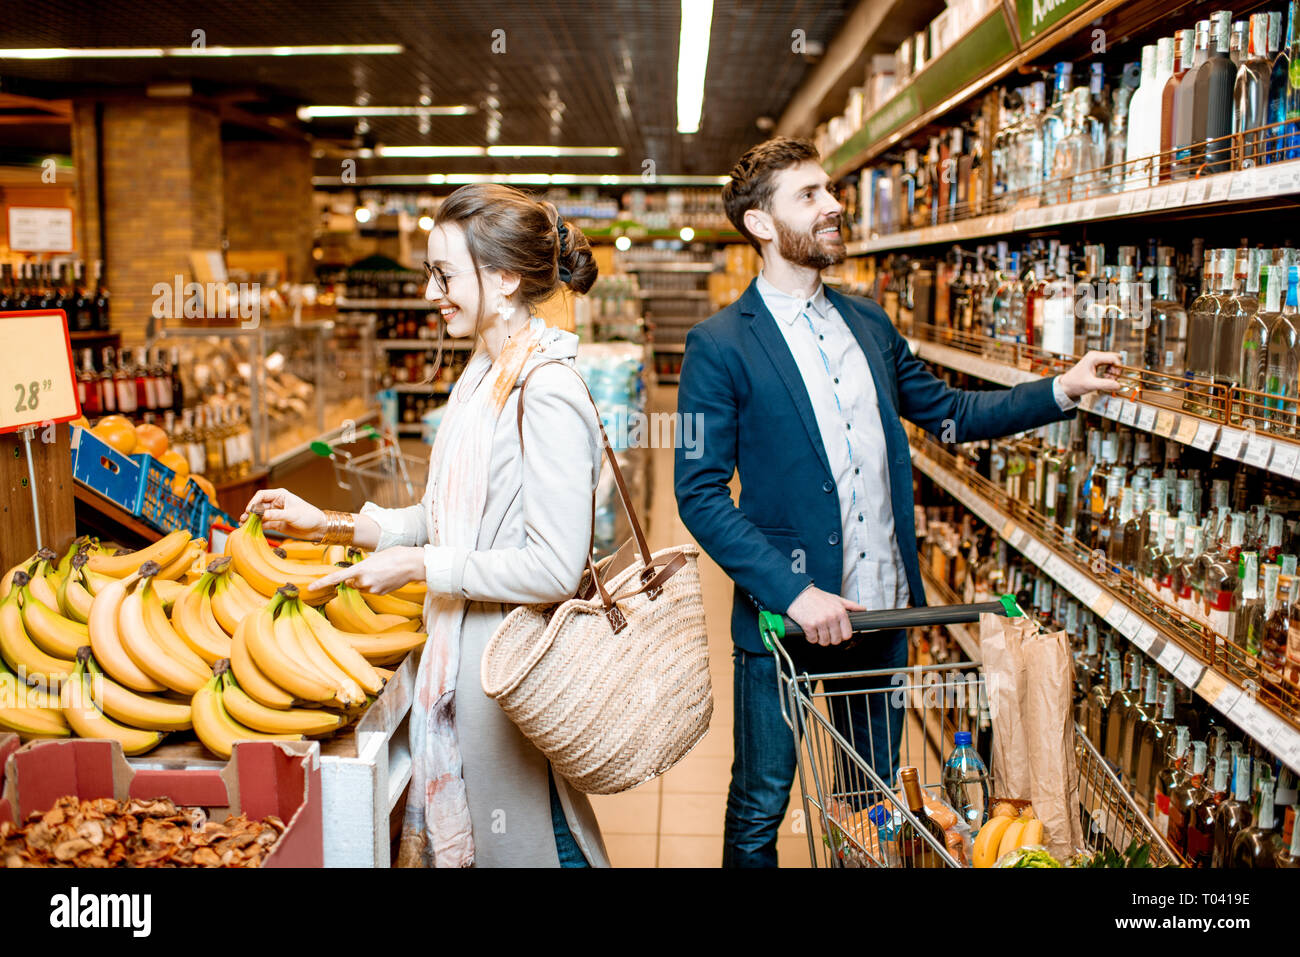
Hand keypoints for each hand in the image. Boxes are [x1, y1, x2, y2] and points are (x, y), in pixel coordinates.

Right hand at [241, 488, 326, 539]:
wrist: (318, 528)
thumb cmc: (309, 516)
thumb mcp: (292, 515)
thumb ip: (275, 515)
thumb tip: (260, 515)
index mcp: (281, 495)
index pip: (262, 495)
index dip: (253, 502)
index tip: (248, 510)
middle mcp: (276, 503)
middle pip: (258, 506)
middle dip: (250, 512)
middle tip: (243, 519)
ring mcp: (276, 513)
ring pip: (260, 515)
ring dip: (252, 520)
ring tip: (244, 525)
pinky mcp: (277, 523)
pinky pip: (264, 524)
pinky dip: (258, 526)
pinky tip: (252, 530)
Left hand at [308, 547, 424, 594]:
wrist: (412, 564)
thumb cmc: (395, 555)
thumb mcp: (373, 557)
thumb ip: (361, 568)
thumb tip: (356, 578)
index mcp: (360, 569)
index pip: (336, 578)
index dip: (322, 583)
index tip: (310, 589)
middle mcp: (364, 581)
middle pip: (350, 583)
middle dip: (354, 578)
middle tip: (369, 568)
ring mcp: (373, 589)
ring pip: (361, 587)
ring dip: (365, 581)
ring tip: (380, 571)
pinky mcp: (381, 593)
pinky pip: (371, 590)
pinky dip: (375, 585)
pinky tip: (386, 577)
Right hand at [786, 586, 865, 646]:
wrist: (799, 593)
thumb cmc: (817, 597)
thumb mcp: (836, 599)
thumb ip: (851, 605)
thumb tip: (863, 609)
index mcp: (840, 612)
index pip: (847, 634)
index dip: (841, 636)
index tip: (836, 633)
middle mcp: (831, 617)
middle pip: (836, 640)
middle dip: (830, 638)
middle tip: (825, 631)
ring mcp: (820, 622)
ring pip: (824, 642)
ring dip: (820, 638)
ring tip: (817, 630)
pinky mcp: (809, 625)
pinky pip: (812, 639)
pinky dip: (810, 637)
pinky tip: (810, 629)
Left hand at [1058, 351, 1122, 400]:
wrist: (1066, 386)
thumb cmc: (1075, 384)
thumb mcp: (1091, 385)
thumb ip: (1106, 385)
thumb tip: (1118, 385)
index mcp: (1094, 357)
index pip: (1115, 358)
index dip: (1118, 368)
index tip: (1115, 378)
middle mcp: (1095, 355)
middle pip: (1115, 358)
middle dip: (1116, 369)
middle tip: (1111, 379)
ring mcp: (1095, 358)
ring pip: (1113, 361)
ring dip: (1113, 371)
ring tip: (1107, 380)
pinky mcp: (1095, 362)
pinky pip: (1108, 364)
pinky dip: (1109, 371)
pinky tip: (1105, 378)